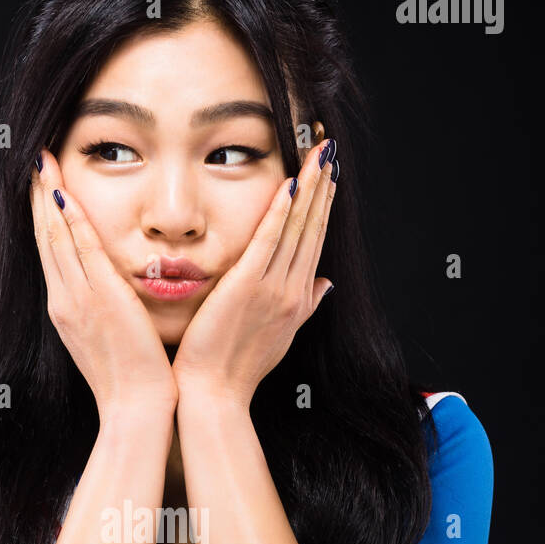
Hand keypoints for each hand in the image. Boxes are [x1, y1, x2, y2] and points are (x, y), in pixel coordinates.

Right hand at [30, 148, 178, 417]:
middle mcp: (64, 301)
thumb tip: (111, 291)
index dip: (42, 216)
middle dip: (37, 197)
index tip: (41, 186)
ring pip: (55, 237)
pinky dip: (70, 220)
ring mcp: (78, 299)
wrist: (134, 408)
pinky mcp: (99, 298)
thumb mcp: (110, 338)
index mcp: (66, 309)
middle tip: (34, 160)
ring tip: (41, 162)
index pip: (50, 252)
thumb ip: (105, 309)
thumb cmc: (131, 380)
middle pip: (44, 238)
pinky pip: (80, 250)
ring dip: (47, 196)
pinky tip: (63, 193)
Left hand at [171, 140, 337, 407]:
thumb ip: (304, 306)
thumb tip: (326, 285)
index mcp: (298, 300)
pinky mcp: (247, 288)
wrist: (216, 396)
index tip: (328, 175)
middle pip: (313, 228)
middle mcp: (292, 291)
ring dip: (309, 188)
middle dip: (322, 185)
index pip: (315, 241)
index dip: (323, 205)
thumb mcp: (279, 336)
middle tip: (328, 148)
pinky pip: (267, 242)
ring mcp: (272, 289)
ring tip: (317, 153)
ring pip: (297, 228)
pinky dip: (279, 213)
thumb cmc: (237, 370)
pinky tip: (289, 185)